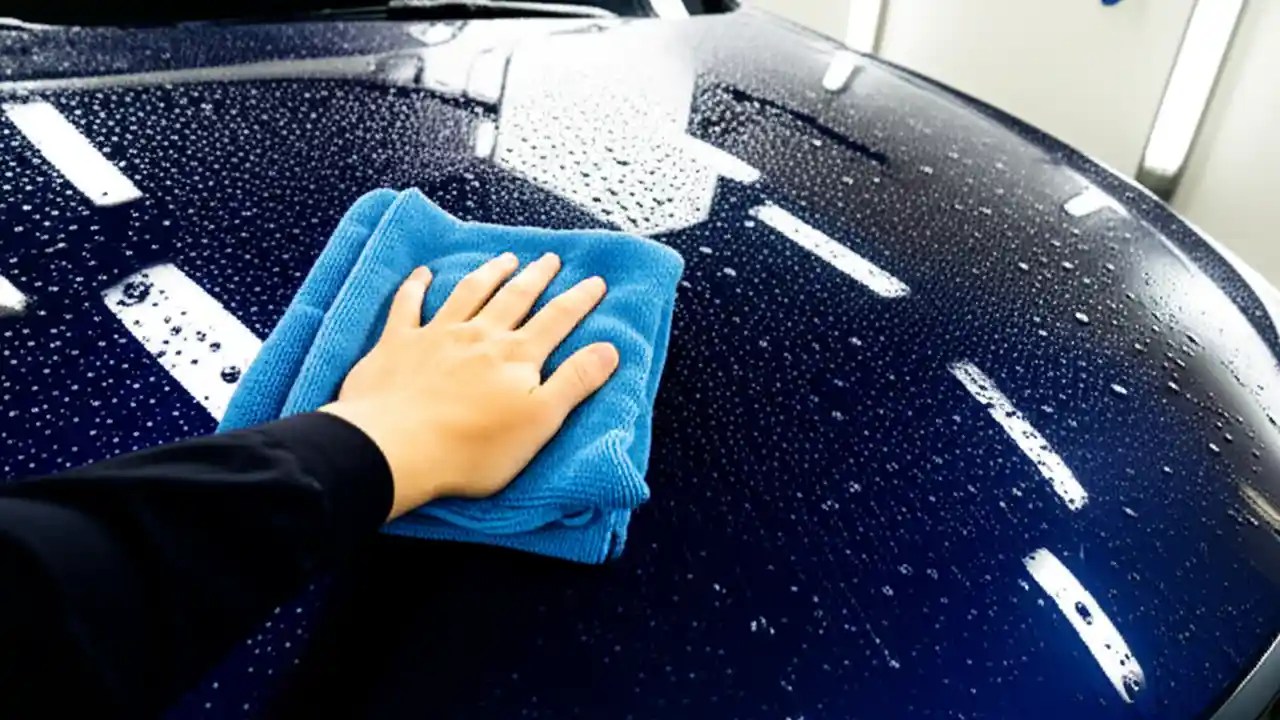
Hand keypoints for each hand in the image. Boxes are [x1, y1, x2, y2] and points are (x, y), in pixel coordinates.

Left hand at [320, 252, 618, 519]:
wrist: (394, 448)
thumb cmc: (471, 448)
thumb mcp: (539, 421)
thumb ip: (574, 382)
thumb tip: (609, 349)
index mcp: (516, 357)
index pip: (557, 320)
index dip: (578, 300)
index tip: (595, 280)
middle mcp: (480, 336)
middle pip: (514, 298)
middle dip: (536, 277)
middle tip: (551, 259)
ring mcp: (437, 336)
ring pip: (469, 293)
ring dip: (489, 273)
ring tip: (506, 259)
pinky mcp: (397, 345)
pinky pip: (408, 306)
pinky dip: (416, 287)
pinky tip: (423, 273)